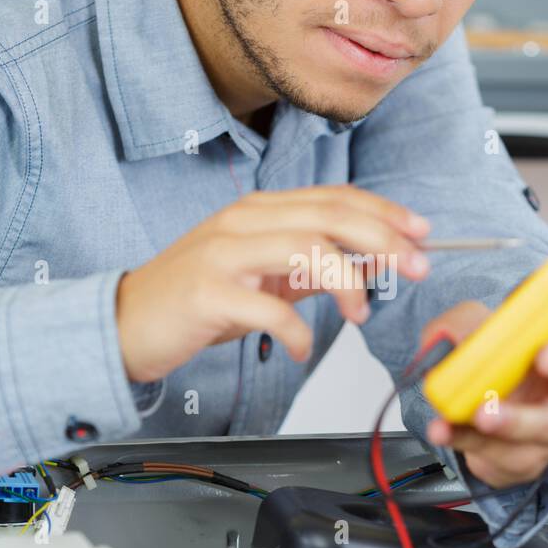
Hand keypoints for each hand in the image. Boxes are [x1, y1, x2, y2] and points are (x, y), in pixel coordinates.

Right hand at [116, 184, 430, 382]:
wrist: (125, 323)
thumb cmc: (197, 300)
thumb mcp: (264, 276)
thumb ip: (313, 266)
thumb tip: (370, 262)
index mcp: (260, 211)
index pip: (335, 198)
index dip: (384, 212)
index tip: (421, 233)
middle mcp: (243, 221)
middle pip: (329, 216)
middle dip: (383, 239)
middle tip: (416, 267)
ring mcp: (224, 254)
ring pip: (306, 247)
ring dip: (346, 281)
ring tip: (359, 314)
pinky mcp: (208, 292)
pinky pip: (269, 308)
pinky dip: (296, 331)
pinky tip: (300, 349)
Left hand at [423, 276, 547, 489]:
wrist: (476, 429)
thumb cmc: (494, 372)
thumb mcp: (475, 332)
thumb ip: (465, 323)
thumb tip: (452, 335)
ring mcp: (547, 429)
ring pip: (541, 426)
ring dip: (514, 418)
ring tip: (485, 412)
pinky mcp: (520, 458)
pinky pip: (492, 450)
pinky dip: (463, 437)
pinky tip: (443, 429)